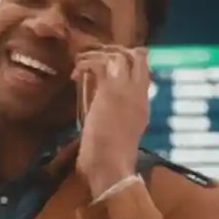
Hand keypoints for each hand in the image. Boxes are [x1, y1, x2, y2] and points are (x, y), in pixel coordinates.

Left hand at [72, 46, 150, 198]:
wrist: (110, 167)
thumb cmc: (111, 159)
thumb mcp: (117, 132)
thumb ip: (114, 116)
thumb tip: (102, 108)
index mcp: (143, 105)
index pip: (144, 71)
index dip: (126, 62)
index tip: (106, 67)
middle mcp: (139, 94)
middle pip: (137, 56)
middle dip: (114, 51)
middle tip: (93, 60)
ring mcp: (126, 91)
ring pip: (117, 56)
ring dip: (95, 56)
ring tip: (79, 67)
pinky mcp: (110, 91)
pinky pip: (100, 64)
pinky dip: (84, 64)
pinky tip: (74, 75)